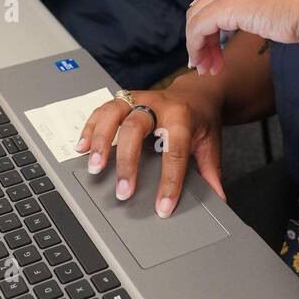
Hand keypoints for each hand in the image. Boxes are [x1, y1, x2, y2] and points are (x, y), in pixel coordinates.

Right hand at [75, 78, 224, 217]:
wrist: (199, 90)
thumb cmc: (202, 119)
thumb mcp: (211, 144)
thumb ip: (210, 173)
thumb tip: (217, 201)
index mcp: (183, 117)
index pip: (175, 152)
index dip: (169, 182)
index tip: (163, 207)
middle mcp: (158, 104)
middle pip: (136, 128)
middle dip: (126, 161)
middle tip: (122, 192)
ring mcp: (139, 98)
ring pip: (113, 113)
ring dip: (100, 140)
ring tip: (94, 166)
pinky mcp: (126, 99)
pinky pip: (102, 109)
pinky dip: (90, 127)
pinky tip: (81, 147)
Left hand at [185, 0, 298, 76]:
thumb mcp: (284, 4)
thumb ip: (268, 9)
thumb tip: (269, 23)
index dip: (210, 21)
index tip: (213, 45)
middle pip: (202, 6)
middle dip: (200, 36)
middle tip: (206, 62)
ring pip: (196, 18)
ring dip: (198, 45)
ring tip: (207, 68)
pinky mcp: (228, 6)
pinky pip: (198, 27)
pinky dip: (197, 47)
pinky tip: (207, 64)